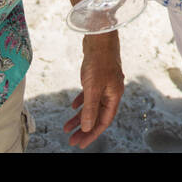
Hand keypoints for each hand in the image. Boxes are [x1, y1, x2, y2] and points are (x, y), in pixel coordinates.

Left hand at [64, 32, 123, 148]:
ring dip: (80, 117)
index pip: (103, 121)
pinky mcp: (97, 77)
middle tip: (72, 141)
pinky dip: (81, 102)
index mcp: (114, 96)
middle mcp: (111, 92)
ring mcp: (104, 84)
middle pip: (97, 115)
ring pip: (92, 106)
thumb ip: (89, 109)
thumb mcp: (92, 87)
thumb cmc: (99, 61)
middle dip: (84, 129)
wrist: (100, 38)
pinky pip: (89, 95)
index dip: (92, 133)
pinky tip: (73, 106)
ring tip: (66, 127)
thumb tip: (86, 128)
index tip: (80, 144)